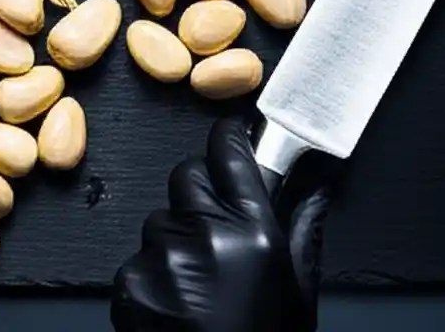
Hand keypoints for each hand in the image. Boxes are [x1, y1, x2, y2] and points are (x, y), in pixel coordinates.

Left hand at [110, 116, 334, 331]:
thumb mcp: (299, 292)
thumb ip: (303, 229)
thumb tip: (316, 184)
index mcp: (252, 234)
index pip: (229, 152)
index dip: (231, 140)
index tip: (233, 140)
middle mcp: (202, 236)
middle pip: (187, 176)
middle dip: (202, 193)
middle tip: (220, 231)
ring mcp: (158, 259)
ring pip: (159, 220)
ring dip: (176, 238)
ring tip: (201, 284)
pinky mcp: (128, 283)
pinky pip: (137, 258)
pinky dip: (153, 274)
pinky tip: (177, 305)